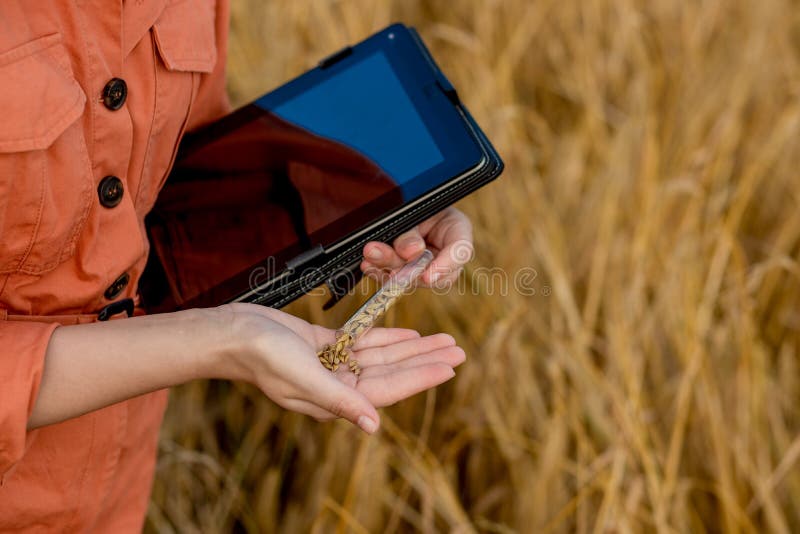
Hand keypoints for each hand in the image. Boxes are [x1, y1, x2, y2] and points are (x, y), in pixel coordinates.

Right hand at [223, 303, 464, 433]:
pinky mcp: (324, 343)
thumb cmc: (262, 356)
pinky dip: (386, 335)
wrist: (232, 334)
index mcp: (334, 398)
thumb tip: (373, 425)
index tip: (449, 367)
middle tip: (459, 350)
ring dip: (411, 346)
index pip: (388, 388)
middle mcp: (337, 384)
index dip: (420, 377)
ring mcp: (331, 363)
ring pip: (382, 355)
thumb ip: (338, 400)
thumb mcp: (302, 378)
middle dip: (425, 360)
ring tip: (442, 339)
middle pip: (392, 371)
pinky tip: (407, 332)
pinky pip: (363, 340)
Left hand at [361, 207, 473, 286]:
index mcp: (456, 232)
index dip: (445, 266)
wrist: (406, 198)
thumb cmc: (416, 201)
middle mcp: (443, 254)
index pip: (460, 252)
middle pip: (430, 271)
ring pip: (409, 277)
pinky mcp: (402, 269)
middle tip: (385, 259)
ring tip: (371, 253)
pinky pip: (391, 277)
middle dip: (405, 268)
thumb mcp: (417, 208)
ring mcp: (423, 265)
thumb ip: (413, 231)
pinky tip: (368, 264)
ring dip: (387, 266)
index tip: (427, 276)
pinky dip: (378, 271)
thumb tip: (410, 252)